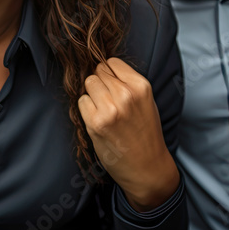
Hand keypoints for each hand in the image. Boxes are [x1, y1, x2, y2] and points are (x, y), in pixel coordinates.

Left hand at [79, 58, 178, 211]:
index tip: (111, 84)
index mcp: (140, 86)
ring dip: (92, 95)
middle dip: (100, 84)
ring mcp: (109, 109)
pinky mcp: (95, 123)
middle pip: (97, 72)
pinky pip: (81, 102)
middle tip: (108, 101)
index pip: (111, 62)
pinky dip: (86, 109)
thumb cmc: (145, 133)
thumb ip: (126, 83)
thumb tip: (101, 67)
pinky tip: (98, 120)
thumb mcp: (145, 101)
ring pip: (88, 84)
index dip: (109, 73)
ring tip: (103, 110)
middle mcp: (125, 95)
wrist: (147, 167)